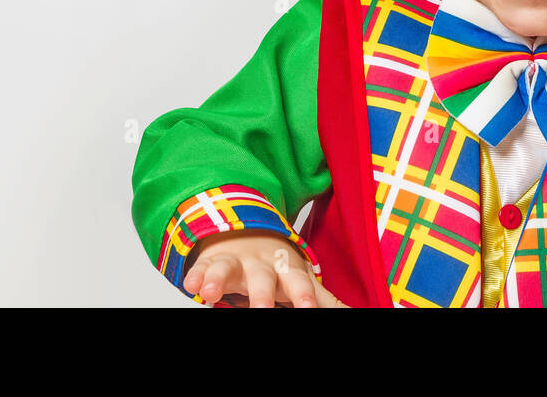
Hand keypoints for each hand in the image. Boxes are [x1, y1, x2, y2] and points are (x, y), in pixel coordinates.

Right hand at [181, 230, 348, 307]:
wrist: (249, 232)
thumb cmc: (279, 267)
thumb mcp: (302, 280)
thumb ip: (327, 301)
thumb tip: (357, 314)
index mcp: (287, 270)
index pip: (297, 283)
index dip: (302, 295)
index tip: (307, 308)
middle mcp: (261, 265)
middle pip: (262, 278)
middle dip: (261, 294)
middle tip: (262, 308)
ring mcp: (236, 262)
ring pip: (226, 269)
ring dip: (218, 280)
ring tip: (208, 294)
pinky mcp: (212, 263)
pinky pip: (201, 268)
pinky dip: (195, 275)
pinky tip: (190, 286)